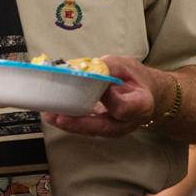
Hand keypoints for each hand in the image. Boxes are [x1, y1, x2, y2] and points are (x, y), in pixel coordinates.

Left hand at [44, 55, 170, 136]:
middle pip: (103, 127)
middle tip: (59, 116)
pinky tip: (53, 115)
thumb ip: (108, 67)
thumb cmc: (135, 78)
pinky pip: (85, 128)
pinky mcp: (101, 129)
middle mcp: (127, 122)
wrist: (144, 93)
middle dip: (78, 123)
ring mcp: (114, 129)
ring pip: (91, 131)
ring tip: (50, 115)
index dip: (110, 99)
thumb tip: (88, 69)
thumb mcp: (125, 65)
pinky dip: (69, 122)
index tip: (102, 87)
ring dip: (69, 124)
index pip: (124, 108)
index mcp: (140, 104)